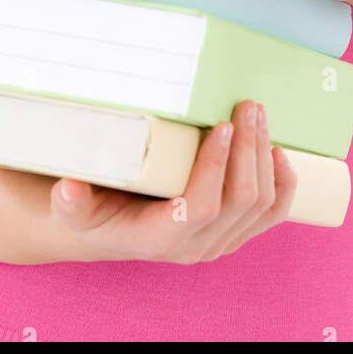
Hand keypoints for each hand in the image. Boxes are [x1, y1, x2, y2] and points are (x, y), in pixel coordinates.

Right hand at [48, 99, 296, 262]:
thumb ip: (70, 202)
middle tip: (247, 106)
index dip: (215, 167)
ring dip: (263, 155)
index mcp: (161, 239)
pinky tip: (279, 153)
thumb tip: (69, 187)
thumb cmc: (95, 211)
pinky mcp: (235, 233)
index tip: (221, 125)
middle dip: (248, 149)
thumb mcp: (75, 209)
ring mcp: (220, 242)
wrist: (111, 229)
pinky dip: (283, 183)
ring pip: (260, 204)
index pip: (201, 207)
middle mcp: (197, 247)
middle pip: (239, 200)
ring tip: (257, 115)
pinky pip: (272, 215)